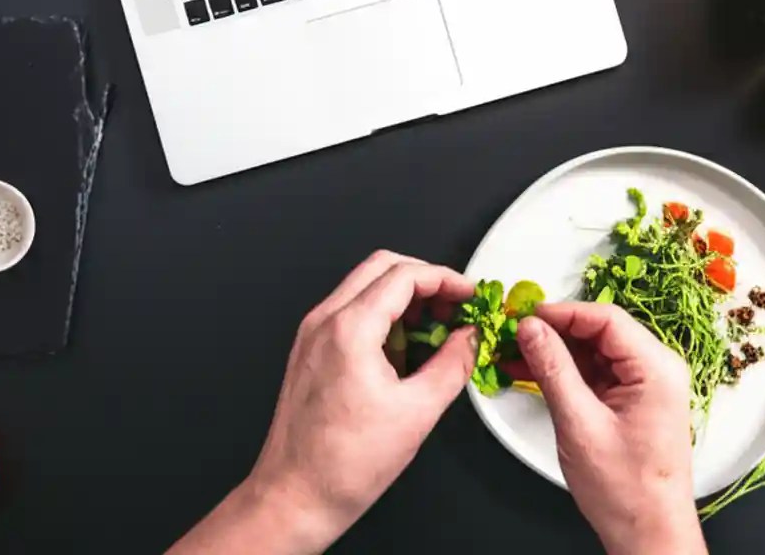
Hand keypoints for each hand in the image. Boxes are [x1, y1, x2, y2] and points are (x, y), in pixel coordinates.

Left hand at [229, 252, 477, 553]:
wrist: (295, 495)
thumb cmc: (343, 464)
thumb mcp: (418, 412)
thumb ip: (452, 364)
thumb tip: (469, 339)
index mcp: (349, 329)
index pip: (404, 275)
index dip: (445, 278)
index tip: (468, 293)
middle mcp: (324, 323)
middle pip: (381, 268)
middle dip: (424, 279)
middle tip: (453, 305)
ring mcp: (312, 335)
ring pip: (363, 288)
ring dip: (402, 297)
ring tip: (433, 330)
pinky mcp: (309, 352)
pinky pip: (348, 314)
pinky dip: (380, 317)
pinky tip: (403, 350)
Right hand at [516, 302, 706, 554]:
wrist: (648, 532)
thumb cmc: (625, 488)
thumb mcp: (580, 424)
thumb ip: (553, 370)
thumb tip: (529, 328)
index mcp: (656, 369)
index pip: (605, 318)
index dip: (561, 312)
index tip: (523, 315)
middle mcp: (657, 369)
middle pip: (599, 331)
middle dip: (554, 331)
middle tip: (512, 333)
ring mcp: (645, 385)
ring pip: (594, 350)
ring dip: (555, 351)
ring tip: (512, 353)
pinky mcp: (632, 400)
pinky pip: (595, 372)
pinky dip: (565, 370)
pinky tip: (531, 371)